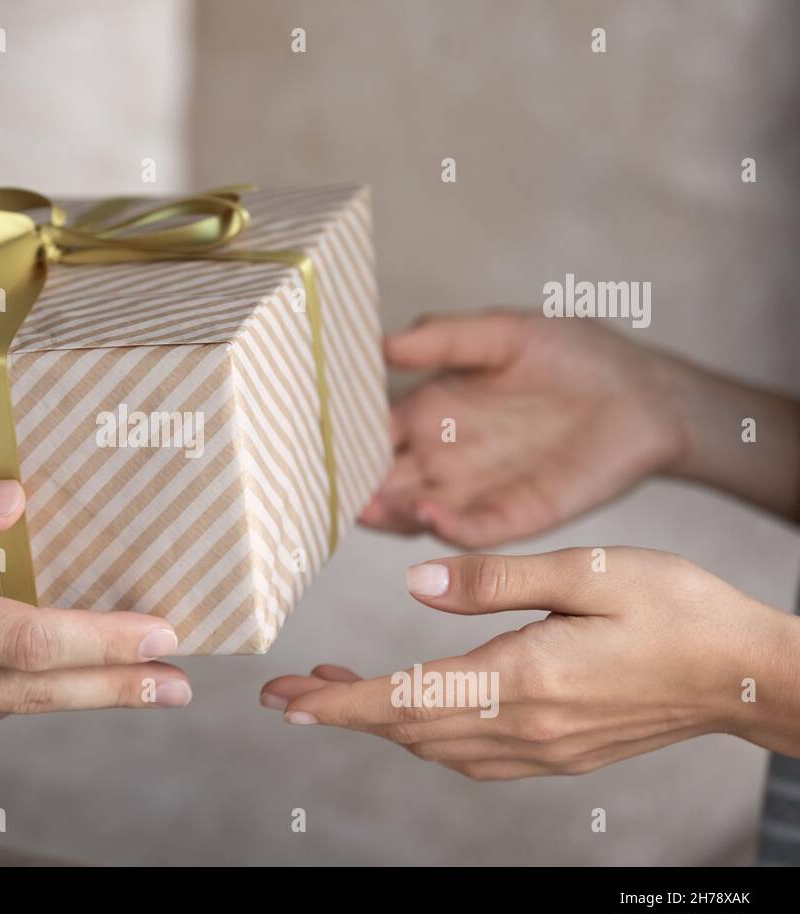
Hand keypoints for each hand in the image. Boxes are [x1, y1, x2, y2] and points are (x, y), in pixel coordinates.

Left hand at [260, 548, 799, 777]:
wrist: (748, 673)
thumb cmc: (678, 608)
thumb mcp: (588, 570)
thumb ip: (496, 579)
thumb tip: (416, 585)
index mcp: (525, 678)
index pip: (406, 699)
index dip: (338, 702)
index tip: (285, 701)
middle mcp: (527, 727)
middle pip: (409, 729)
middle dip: (341, 712)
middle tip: (288, 693)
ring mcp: (545, 750)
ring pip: (435, 748)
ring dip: (380, 722)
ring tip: (335, 690)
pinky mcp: (560, 755)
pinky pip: (472, 758)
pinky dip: (425, 736)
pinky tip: (413, 710)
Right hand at [360, 310, 690, 547]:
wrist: (649, 396)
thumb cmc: (579, 355)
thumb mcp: (505, 333)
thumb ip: (444, 337)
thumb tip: (379, 343)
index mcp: (431, 411)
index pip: (371, 435)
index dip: (342, 441)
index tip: (313, 442)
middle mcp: (444, 456)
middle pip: (382, 481)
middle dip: (354, 488)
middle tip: (328, 488)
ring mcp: (475, 490)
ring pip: (414, 513)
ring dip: (390, 515)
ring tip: (368, 506)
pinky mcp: (515, 517)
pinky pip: (471, 530)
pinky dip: (447, 528)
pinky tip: (430, 512)